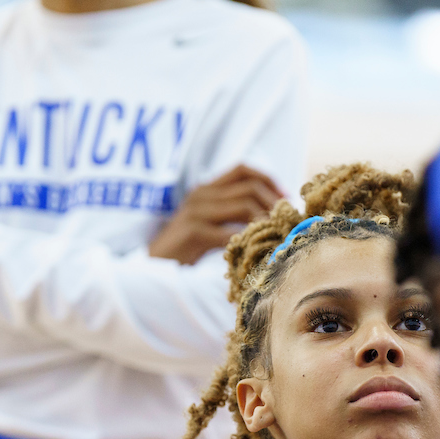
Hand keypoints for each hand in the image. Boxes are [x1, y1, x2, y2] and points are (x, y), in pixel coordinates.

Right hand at [149, 165, 282, 264]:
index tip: (283, 198)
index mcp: (205, 189)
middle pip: (249, 187)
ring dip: (266, 222)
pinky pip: (231, 233)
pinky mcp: (194, 232)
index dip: (267, 179)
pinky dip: (250, 242)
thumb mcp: (208, 224)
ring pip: (245, 207)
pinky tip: (258, 252)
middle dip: (274, 203)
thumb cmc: (185, 250)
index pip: (242, 169)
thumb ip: (230, 214)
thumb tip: (268, 213)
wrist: (154, 267)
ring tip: (276, 237)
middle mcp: (201, 195)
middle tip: (285, 222)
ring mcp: (196, 212)